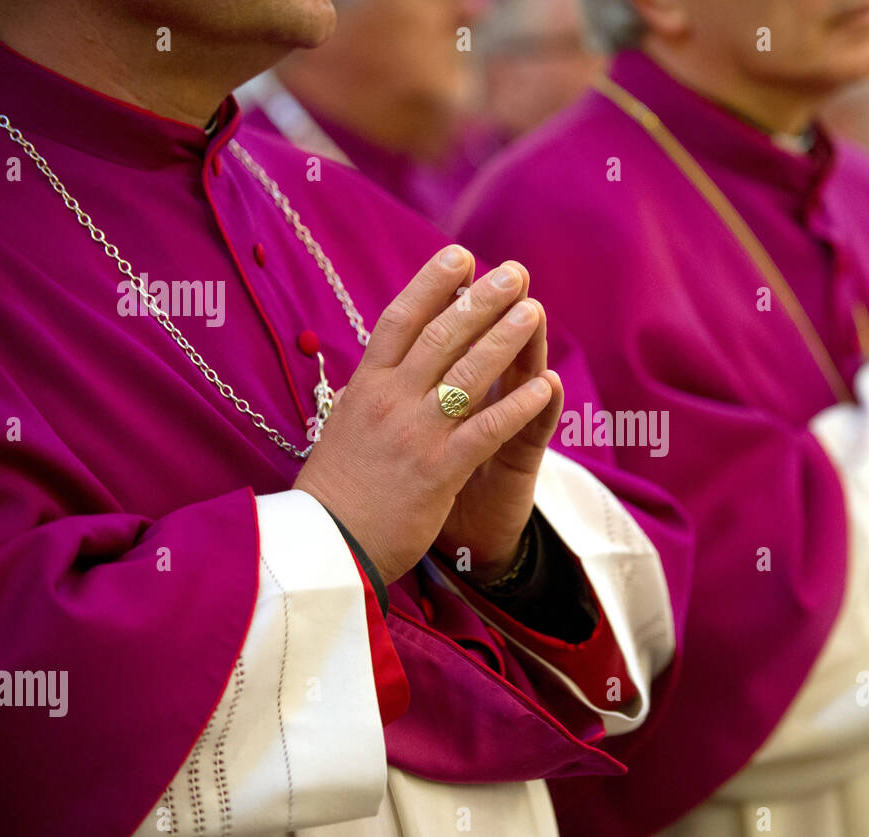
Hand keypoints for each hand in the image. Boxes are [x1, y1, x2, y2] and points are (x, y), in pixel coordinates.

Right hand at [292, 245, 554, 584]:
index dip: (432, 284)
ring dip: (505, 338)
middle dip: (482, 300)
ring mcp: (414, 433)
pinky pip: (485, 429)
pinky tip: (544, 386)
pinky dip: (517, 406)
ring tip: (535, 309)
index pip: (400, 321)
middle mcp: (388, 400)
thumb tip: (388, 360)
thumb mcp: (344, 426)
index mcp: (363, 387)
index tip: (461, 255)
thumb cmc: (335, 491)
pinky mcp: (437, 470)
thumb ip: (371, 393)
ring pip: (468, 373)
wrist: (324, 548)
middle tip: (515, 272)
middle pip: (441, 336)